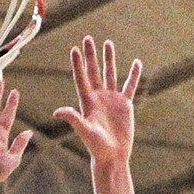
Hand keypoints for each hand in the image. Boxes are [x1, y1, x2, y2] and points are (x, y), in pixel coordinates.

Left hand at [54, 36, 140, 165]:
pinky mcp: (125, 104)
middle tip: (87, 38)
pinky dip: (133, 75)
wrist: (112, 156)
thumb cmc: (96, 146)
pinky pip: (130, 86)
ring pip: (110, 74)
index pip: (81, 78)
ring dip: (109, 59)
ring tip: (108, 43)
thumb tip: (57, 112)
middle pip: (94, 71)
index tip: (74, 49)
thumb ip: (73, 119)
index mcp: (87, 102)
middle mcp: (98, 97)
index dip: (78, 64)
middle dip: (91, 55)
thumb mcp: (84, 131)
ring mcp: (112, 99)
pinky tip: (136, 63)